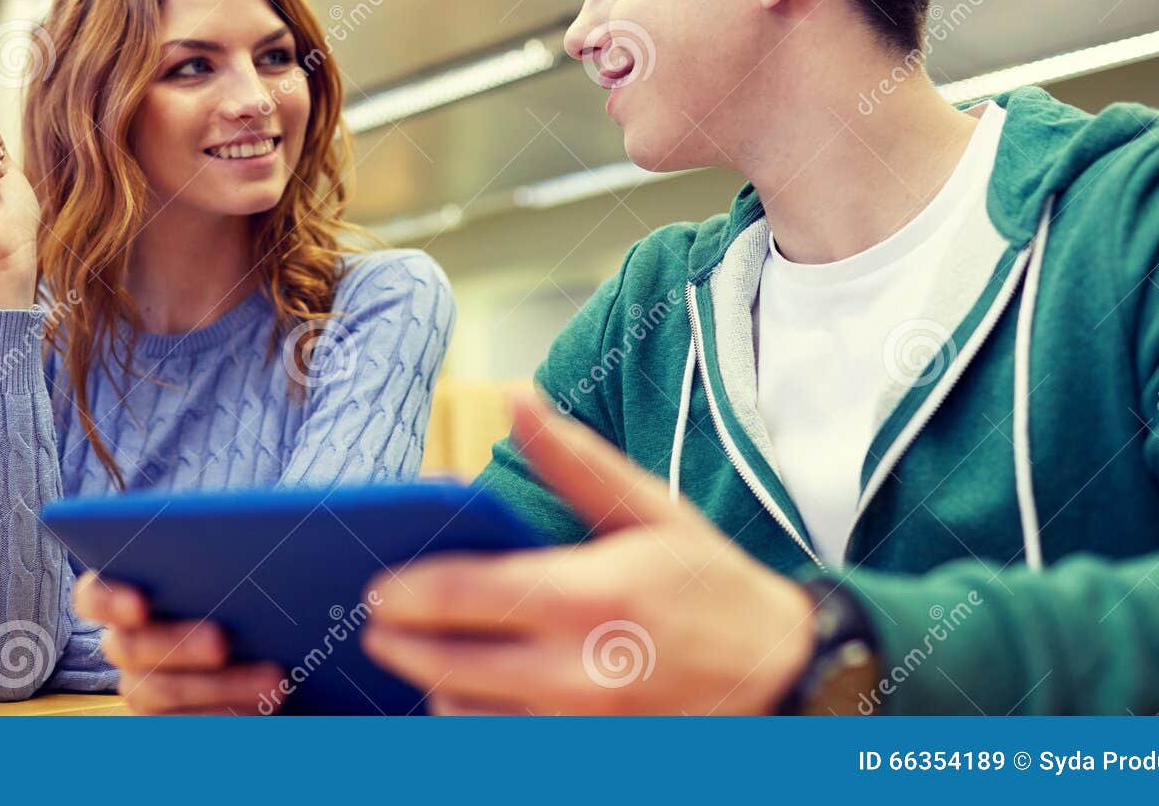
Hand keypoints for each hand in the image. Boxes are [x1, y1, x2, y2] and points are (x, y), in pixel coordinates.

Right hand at [73, 573, 286, 714]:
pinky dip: (229, 717)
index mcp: (129, 597)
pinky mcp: (175, 724)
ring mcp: (145, 690)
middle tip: (221, 642)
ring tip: (273, 680)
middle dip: (178, 645)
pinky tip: (268, 707)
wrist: (277, 640)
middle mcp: (127, 646)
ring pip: (162, 694)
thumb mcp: (238, 568)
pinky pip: (190, 728)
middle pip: (131, 648)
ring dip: (220, 687)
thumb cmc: (248, 592)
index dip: (109, 599)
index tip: (140, 604)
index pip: (93, 596)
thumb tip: (242, 540)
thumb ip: (224, 554)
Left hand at [360, 391, 817, 714]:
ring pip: (468, 717)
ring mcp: (584, 728)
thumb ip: (572, 458)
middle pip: (450, 665)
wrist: (782, 672)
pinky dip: (476, 724)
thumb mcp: (647, 507)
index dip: (407, 594)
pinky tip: (469, 697)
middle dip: (399, 643)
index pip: (465, 596)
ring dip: (433, 687)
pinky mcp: (590, 760)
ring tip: (423, 657)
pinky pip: (503, 749)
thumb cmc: (707, 581)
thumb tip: (514, 397)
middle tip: (377, 624)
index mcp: (590, 595)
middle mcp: (580, 671)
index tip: (378, 587)